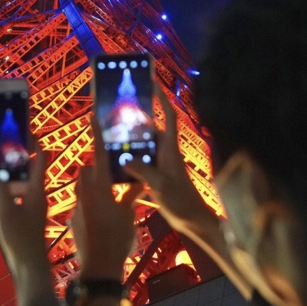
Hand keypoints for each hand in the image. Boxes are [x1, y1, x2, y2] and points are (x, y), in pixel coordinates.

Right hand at [0, 145, 50, 293]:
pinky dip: (10, 188)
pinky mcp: (28, 218)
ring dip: (13, 172)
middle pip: (31, 169)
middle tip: (3, 144)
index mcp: (38, 190)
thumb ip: (1, 190)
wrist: (30, 268)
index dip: (34, 142)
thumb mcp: (7, 212)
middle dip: (20, 156)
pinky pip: (19, 195)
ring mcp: (34, 208)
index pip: (41, 158)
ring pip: (24, 182)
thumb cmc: (21, 239)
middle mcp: (38, 196)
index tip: (24, 129)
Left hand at [71, 116, 142, 280]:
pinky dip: (89, 204)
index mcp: (100, 187)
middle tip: (107, 169)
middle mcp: (84, 192)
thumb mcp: (129, 215)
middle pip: (86, 169)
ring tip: (106, 192)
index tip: (91, 117)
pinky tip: (100, 215)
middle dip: (94, 166)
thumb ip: (131, 195)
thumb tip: (140, 181)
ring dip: (90, 185)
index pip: (98, 154)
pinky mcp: (73, 220)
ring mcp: (76, 206)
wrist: (99, 267)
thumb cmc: (118, 238)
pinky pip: (80, 204)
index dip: (96, 134)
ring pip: (81, 187)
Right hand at [124, 81, 218, 239]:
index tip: (152, 84)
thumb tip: (126, 158)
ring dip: (132, 140)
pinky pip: (142, 160)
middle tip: (117, 112)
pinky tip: (116, 162)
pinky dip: (131, 158)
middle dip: (137, 119)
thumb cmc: (181, 202)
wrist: (194, 221)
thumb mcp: (160, 186)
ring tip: (112, 134)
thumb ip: (143, 170)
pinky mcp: (158, 176)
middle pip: (152, 129)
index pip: (169, 116)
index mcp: (170, 149)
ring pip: (145, 146)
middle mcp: (166, 153)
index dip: (162, 99)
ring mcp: (162, 164)